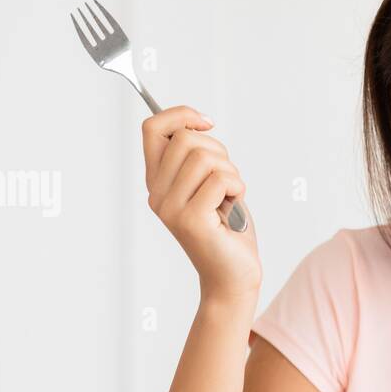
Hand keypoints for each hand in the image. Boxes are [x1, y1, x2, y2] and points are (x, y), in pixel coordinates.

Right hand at [142, 105, 260, 304]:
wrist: (233, 276)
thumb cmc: (227, 230)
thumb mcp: (209, 184)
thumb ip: (197, 157)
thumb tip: (196, 123)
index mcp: (157, 181)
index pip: (152, 128)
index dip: (181, 115)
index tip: (207, 123)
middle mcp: (157, 194)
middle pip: (186, 139)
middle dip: (218, 151)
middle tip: (227, 179)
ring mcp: (171, 208)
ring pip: (205, 158)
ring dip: (231, 172)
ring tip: (230, 196)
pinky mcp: (190, 220)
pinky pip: (221, 180)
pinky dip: (238, 188)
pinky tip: (234, 207)